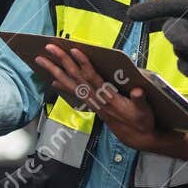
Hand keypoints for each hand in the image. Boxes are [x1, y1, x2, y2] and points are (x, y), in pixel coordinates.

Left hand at [33, 43, 162, 152]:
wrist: (138, 139)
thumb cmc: (143, 122)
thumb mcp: (145, 111)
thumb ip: (140, 100)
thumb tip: (138, 91)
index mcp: (109, 98)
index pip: (93, 78)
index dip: (83, 64)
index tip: (74, 50)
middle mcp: (97, 100)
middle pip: (76, 78)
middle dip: (62, 62)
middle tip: (49, 48)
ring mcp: (93, 103)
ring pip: (71, 84)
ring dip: (56, 71)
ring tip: (42, 60)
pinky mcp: (93, 105)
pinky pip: (75, 93)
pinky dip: (63, 86)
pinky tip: (53, 81)